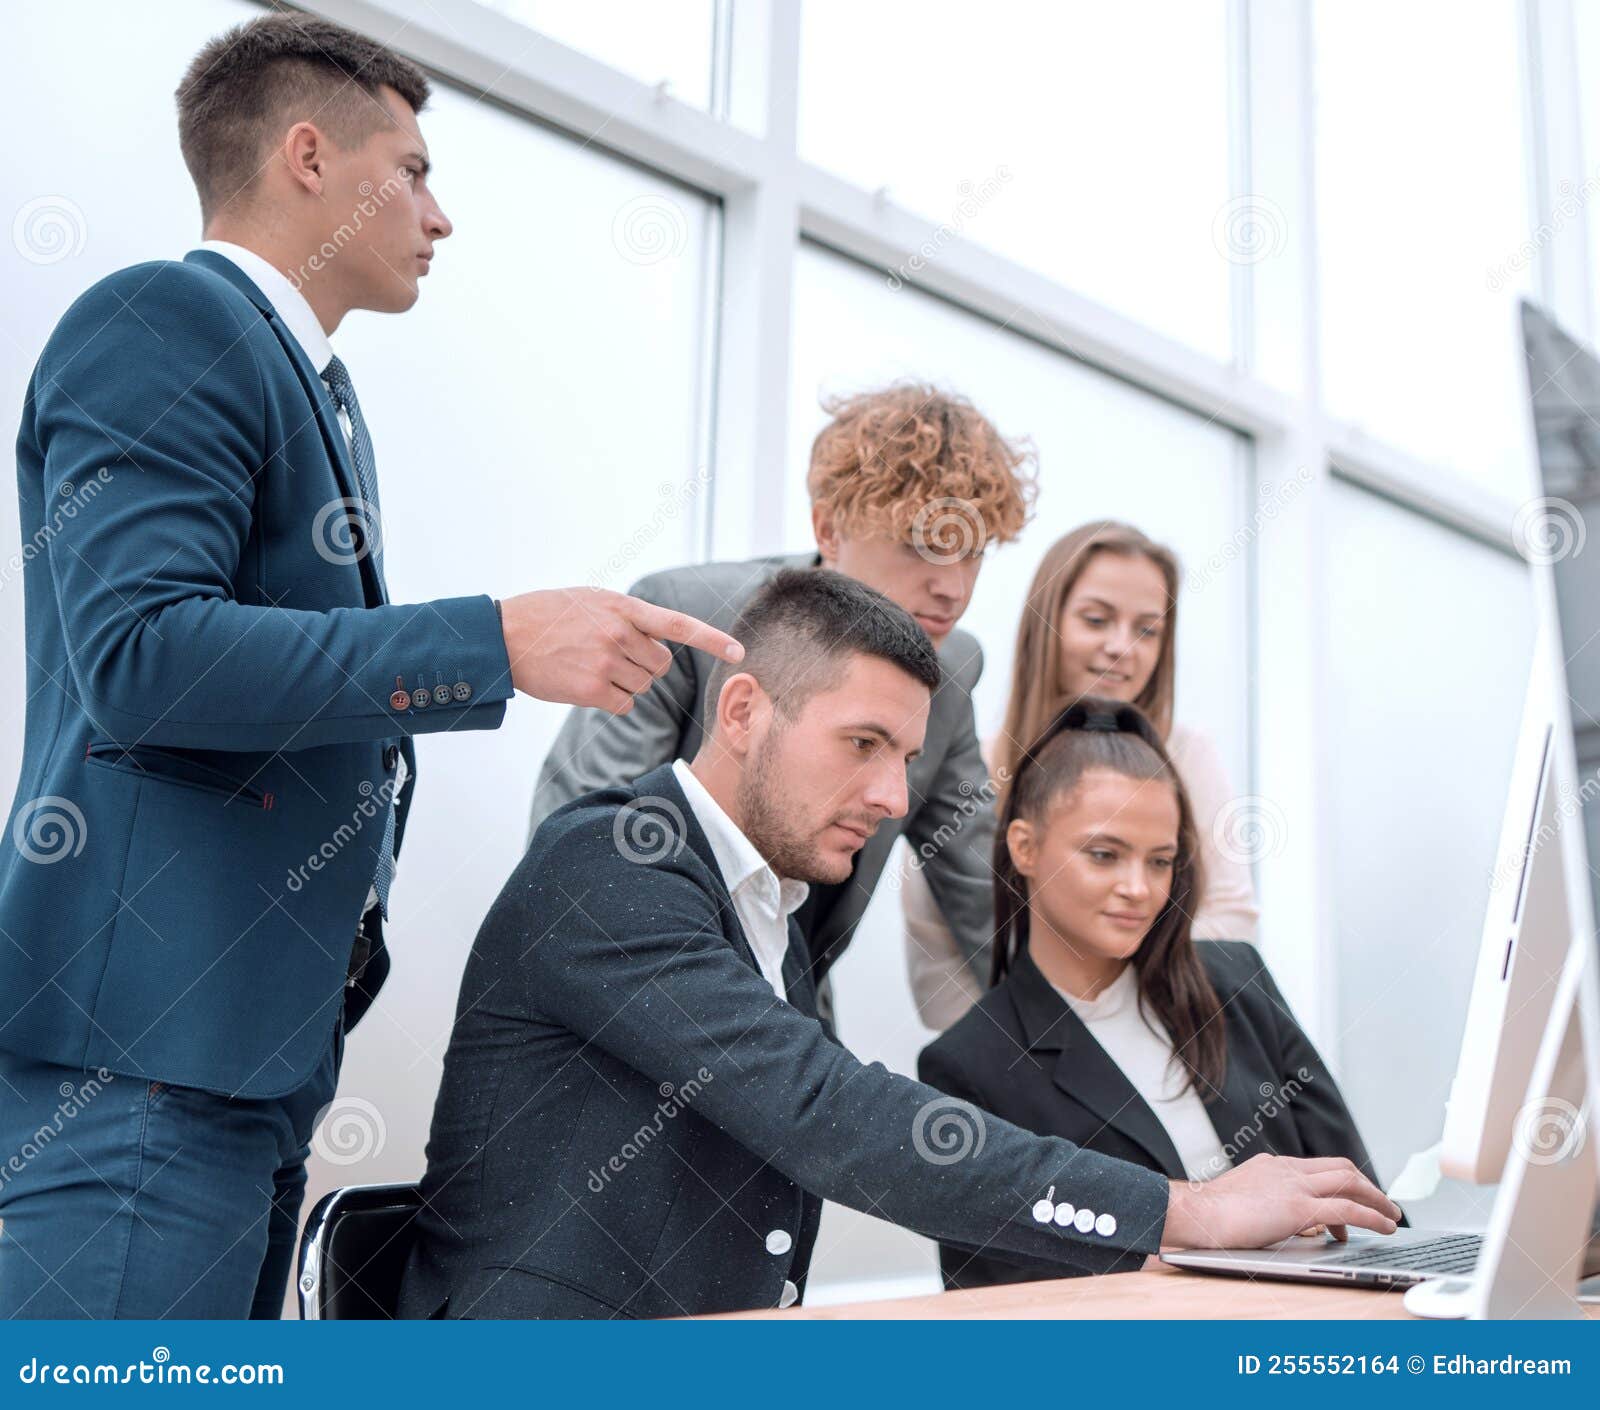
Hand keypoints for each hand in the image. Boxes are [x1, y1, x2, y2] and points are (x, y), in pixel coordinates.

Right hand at [498, 588, 742, 713]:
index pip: (678, 625)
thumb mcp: (591, 599)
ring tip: (591, 665)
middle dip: (644, 666)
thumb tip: (657, 637)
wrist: (504, 636)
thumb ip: (627, 614)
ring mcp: (606, 662)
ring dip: (625, 683)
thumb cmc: (548, 615)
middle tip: (612, 656)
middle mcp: (619, 633)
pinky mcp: (592, 689)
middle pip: (660, 665)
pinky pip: (624, 705)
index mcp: (623, 607)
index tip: (739, 651)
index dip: (712, 639)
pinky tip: (586, 685)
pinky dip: (611, 701)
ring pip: (642, 686)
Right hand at [1161, 1154, 1400, 1250]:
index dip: (1344, 1183)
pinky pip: (1346, 1209)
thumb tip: (1291, 1221)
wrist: (1196, 1214)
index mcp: (1273, 1166)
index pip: (1319, 1167)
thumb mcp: (1245, 1200)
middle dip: (1367, 1186)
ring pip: (1349, 1182)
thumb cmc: (1210, 1215)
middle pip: (1341, 1167)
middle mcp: (1286, 1169)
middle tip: (1383, 1205)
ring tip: (1391, 1217)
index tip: (1353, 1200)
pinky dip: (1372, 1216)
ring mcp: (1293, 1185)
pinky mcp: (1297, 1206)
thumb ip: (1270, 1203)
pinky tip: (1385, 1227)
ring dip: (1376, 1199)